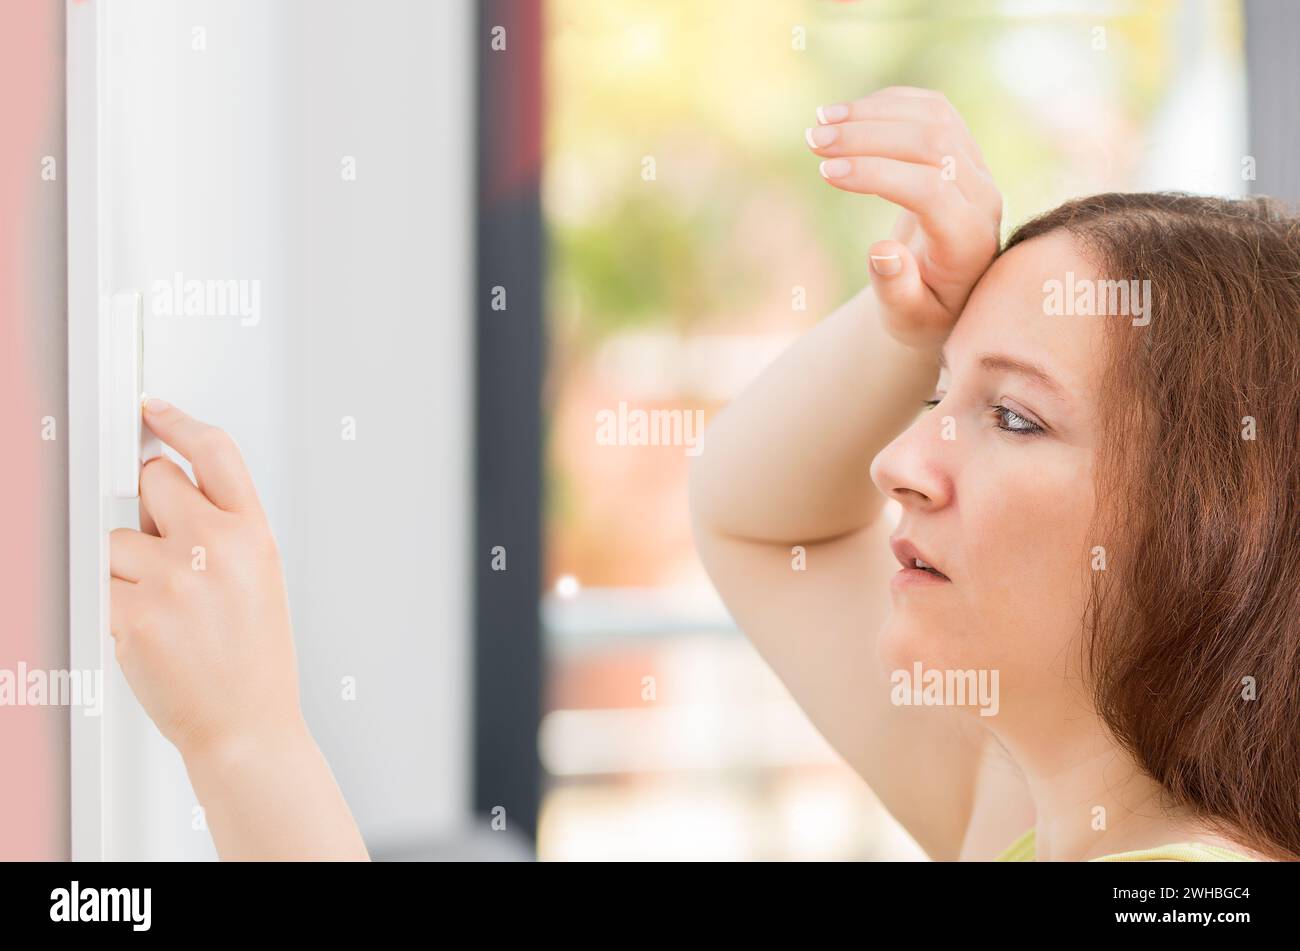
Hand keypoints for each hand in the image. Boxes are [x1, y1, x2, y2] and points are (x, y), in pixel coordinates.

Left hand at [110, 399, 303, 760]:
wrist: (245, 725)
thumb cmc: (254, 659)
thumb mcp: (261, 576)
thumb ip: (222, 525)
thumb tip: (170, 490)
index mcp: (252, 535)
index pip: (214, 453)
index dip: (180, 423)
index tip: (156, 411)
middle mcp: (213, 549)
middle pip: (152, 482)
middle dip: (149, 507)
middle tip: (167, 547)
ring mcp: (167, 580)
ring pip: (115, 538)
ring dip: (127, 565)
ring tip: (166, 606)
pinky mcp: (128, 613)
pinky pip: (100, 582)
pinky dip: (114, 602)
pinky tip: (152, 628)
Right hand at [806, 87, 1001, 349]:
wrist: (949, 293)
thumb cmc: (923, 310)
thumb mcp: (908, 318)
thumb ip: (897, 291)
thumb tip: (881, 253)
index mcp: (969, 240)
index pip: (929, 189)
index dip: (876, 174)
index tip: (826, 173)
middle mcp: (982, 196)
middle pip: (932, 144)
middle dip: (868, 136)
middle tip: (814, 141)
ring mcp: (977, 168)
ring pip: (933, 118)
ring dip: (874, 113)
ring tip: (820, 122)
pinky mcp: (964, 150)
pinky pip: (932, 110)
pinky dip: (888, 104)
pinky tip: (847, 114)